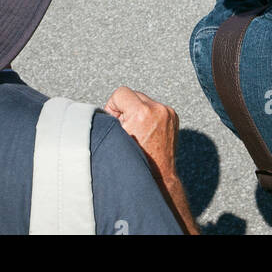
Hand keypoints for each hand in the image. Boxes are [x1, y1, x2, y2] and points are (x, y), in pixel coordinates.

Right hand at [104, 85, 197, 233]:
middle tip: (125, 129)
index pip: (120, 93)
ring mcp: (168, 112)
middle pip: (133, 95)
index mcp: (142, 113)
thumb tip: (98, 113)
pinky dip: (148, 116)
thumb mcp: (114, 140)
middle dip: (125, 109)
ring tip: (136, 133)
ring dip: (137, 112)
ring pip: (144, 101)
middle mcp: (158, 110)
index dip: (113, 107)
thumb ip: (107, 122)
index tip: (114, 122)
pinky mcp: (173, 116)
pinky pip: (155, 108)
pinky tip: (146, 132)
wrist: (158, 178)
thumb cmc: (135, 163)